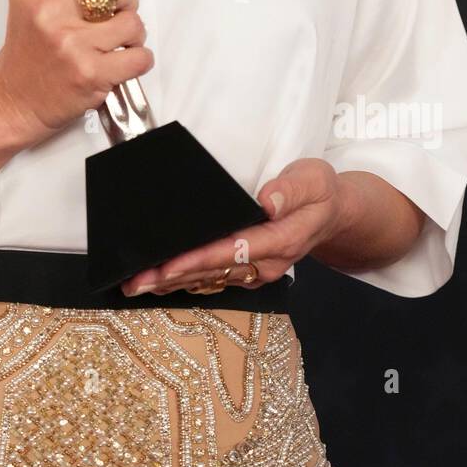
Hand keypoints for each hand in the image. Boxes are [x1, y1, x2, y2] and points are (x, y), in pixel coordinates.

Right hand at [0, 0, 154, 143]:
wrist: (13, 101)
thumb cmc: (28, 53)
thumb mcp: (29, 1)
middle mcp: (49, 9)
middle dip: (125, 1)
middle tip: (114, 15)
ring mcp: (70, 42)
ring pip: (133, 22)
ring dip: (133, 34)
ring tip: (116, 43)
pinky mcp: (89, 72)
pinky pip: (139, 56)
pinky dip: (139, 60)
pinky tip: (122, 62)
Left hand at [120, 159, 346, 296]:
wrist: (333, 213)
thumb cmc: (320, 192)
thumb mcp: (314, 180)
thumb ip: (290, 190)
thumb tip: (266, 202)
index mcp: (279, 240)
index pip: (231, 252)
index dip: (197, 260)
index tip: (167, 265)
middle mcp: (265, 263)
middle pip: (212, 272)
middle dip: (172, 277)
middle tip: (134, 282)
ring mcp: (256, 271)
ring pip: (209, 280)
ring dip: (172, 283)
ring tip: (136, 286)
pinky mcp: (248, 270)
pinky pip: (213, 278)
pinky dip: (185, 280)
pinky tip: (160, 282)